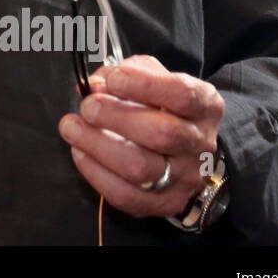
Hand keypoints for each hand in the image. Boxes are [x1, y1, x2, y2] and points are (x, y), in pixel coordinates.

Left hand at [57, 54, 224, 218]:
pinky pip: (125, 195)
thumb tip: (96, 84)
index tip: (113, 79)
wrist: (189, 153)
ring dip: (97, 144)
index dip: (144, 85)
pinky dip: (95, 172)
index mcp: (205, 107)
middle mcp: (200, 144)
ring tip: (72, 127)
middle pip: (161, 134)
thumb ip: (128, 72)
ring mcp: (185, 178)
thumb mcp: (156, 79)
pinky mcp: (164, 204)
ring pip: (140, 167)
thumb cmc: (164, 107)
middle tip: (87, 106)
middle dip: (115, 116)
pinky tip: (80, 152)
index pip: (181, 94)